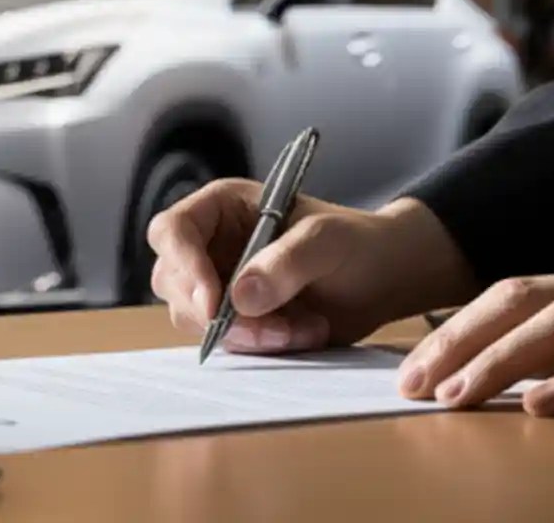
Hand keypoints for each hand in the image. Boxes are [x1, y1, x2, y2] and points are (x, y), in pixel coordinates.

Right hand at [147, 180, 476, 353]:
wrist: (381, 279)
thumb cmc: (355, 242)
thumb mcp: (327, 241)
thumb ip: (286, 262)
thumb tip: (240, 296)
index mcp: (220, 207)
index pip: (172, 231)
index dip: (184, 266)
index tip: (215, 304)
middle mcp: (209, 244)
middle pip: (173, 281)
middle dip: (218, 314)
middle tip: (273, 329)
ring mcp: (216, 284)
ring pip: (195, 318)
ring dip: (245, 334)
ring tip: (301, 327)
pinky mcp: (232, 319)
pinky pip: (224, 341)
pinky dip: (259, 346)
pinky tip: (301, 334)